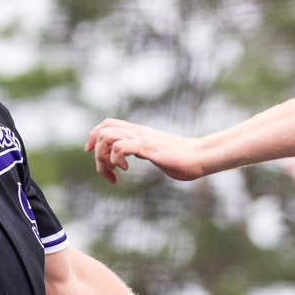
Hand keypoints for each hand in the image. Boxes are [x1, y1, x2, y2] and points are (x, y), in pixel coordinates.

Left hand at [87, 119, 210, 183]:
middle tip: (107, 171)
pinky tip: (126, 169)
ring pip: (107, 136)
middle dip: (96, 152)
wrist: (200, 157)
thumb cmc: (183, 160)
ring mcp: (143, 138)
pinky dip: (116, 159)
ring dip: (104, 156)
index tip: (94, 155)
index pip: (107, 124)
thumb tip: (141, 157)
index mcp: (139, 132)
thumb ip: (145, 152)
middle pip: (102, 129)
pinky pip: (121, 147)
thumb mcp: (157, 153)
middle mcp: (138, 132)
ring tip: (116, 170)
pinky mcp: (148, 148)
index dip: (94, 137)